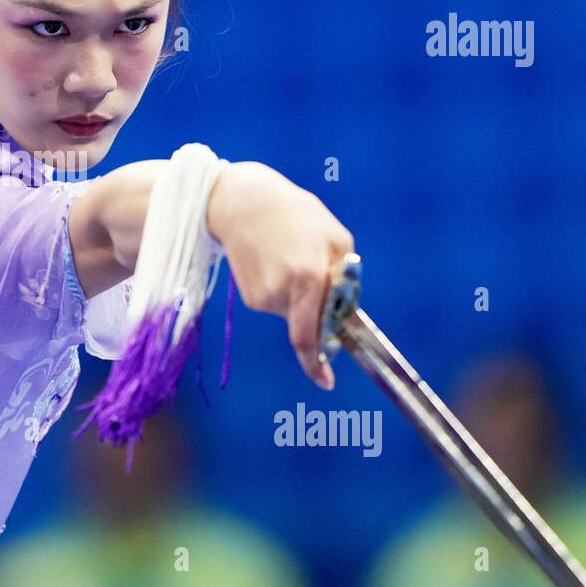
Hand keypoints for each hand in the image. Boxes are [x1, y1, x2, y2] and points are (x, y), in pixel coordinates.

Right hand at [206, 161, 355, 389]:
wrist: (240, 204)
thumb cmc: (294, 214)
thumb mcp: (333, 236)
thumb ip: (344, 275)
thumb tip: (345, 308)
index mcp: (307, 278)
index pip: (309, 335)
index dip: (316, 363)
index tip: (326, 382)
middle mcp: (281, 294)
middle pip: (311, 320)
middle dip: (321, 308)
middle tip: (318, 270)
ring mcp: (262, 298)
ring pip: (296, 312)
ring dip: (303, 294)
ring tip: (292, 255)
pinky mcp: (251, 297)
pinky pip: (281, 304)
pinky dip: (286, 289)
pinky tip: (277, 262)